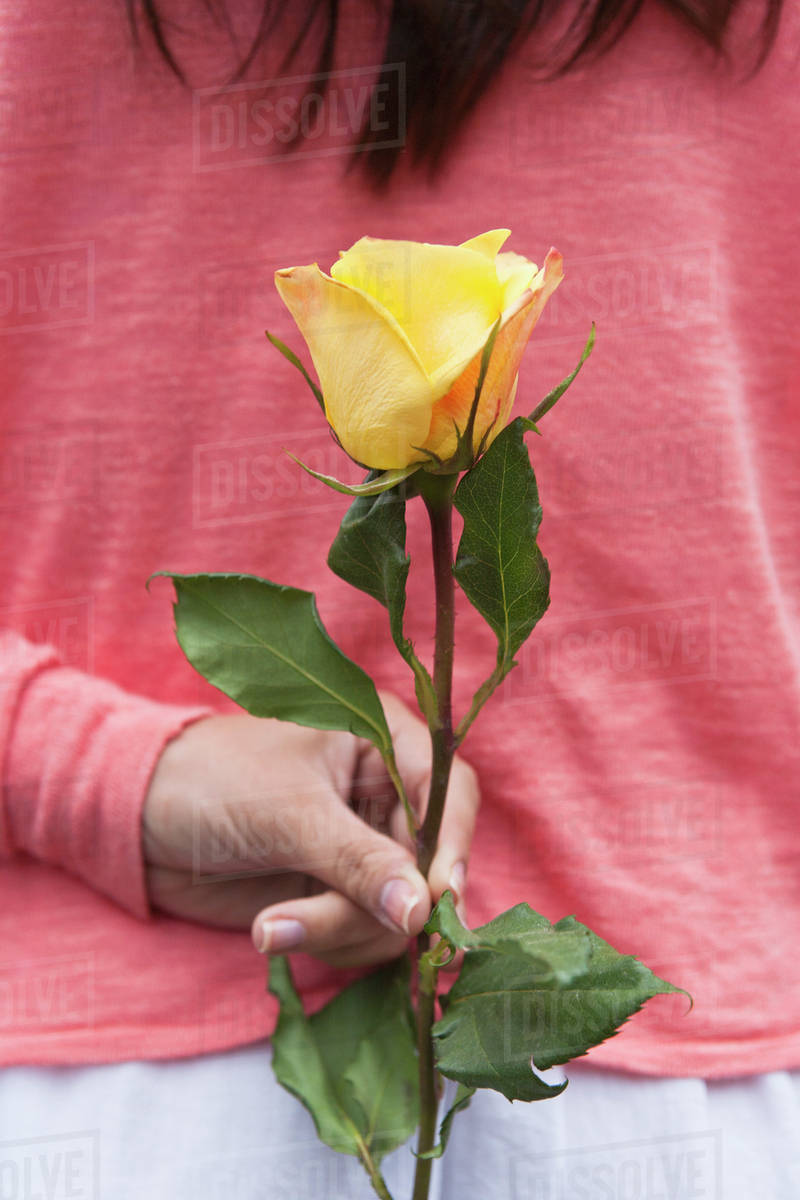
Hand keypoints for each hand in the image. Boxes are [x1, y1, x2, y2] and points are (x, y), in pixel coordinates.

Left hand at [142, 693, 478, 966]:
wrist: (138, 820)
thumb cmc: (212, 782)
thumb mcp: (289, 814)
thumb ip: (358, 862)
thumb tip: (422, 911)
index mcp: (383, 740)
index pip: (450, 791)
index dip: (453, 846)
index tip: (437, 900)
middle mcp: (384, 794)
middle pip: (429, 865)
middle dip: (380, 906)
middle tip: (323, 924)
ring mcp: (363, 849)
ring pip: (398, 912)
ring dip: (342, 931)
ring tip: (272, 927)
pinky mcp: (338, 894)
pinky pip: (364, 935)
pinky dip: (327, 944)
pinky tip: (272, 935)